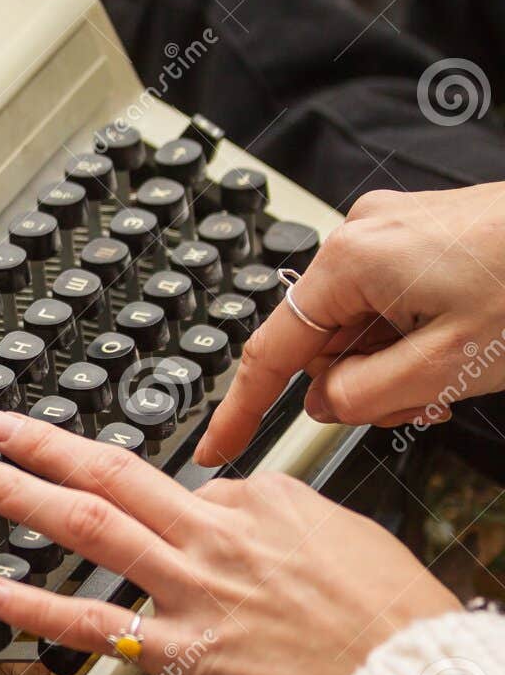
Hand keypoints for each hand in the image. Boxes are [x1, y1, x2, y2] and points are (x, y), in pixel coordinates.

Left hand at [0, 410, 458, 674]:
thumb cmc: (391, 616)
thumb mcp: (339, 531)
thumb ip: (276, 511)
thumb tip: (242, 498)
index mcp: (256, 500)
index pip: (180, 484)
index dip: (161, 503)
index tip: (159, 517)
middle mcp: (213, 535)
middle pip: (108, 473)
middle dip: (39, 444)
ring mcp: (192, 589)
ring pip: (87, 525)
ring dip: (17, 494)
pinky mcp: (183, 649)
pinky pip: (93, 621)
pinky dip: (34, 605)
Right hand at [196, 184, 504, 466]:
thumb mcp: (450, 367)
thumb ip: (368, 396)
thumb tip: (325, 403)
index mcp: (351, 261)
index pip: (270, 351)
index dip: (240, 409)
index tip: (216, 445)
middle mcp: (359, 234)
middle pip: (322, 338)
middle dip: (358, 383)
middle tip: (419, 407)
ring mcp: (389, 229)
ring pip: (359, 322)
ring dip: (393, 361)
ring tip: (455, 374)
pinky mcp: (417, 232)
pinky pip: (387, 298)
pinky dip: (410, 334)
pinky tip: (458, 346)